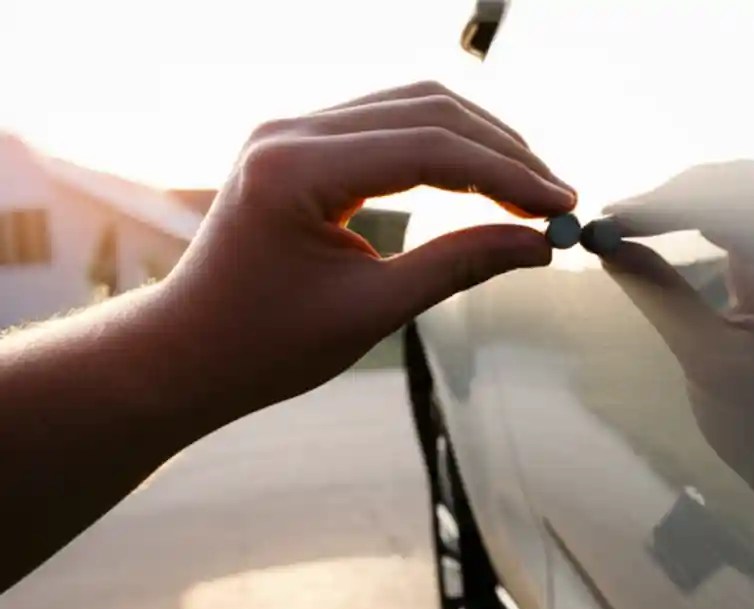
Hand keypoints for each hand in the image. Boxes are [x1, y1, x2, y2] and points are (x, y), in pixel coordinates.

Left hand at [155, 81, 574, 416]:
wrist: (188, 352)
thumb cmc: (264, 344)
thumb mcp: (372, 311)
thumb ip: (459, 267)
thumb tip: (538, 246)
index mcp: (296, 170)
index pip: (429, 148)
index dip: (507, 176)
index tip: (560, 206)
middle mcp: (290, 133)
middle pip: (426, 110)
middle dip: (502, 153)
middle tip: (556, 199)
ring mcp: (292, 132)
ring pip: (412, 106)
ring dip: (479, 142)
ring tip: (530, 189)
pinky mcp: (300, 144)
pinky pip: (388, 124)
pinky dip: (445, 147)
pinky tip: (482, 178)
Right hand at [602, 161, 753, 497]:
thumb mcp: (710, 367)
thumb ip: (660, 295)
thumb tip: (604, 244)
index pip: (748, 204)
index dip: (673, 201)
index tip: (611, 219)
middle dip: (682, 195)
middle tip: (619, 222)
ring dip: (695, 206)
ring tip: (635, 227)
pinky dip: (716, 228)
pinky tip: (671, 235)